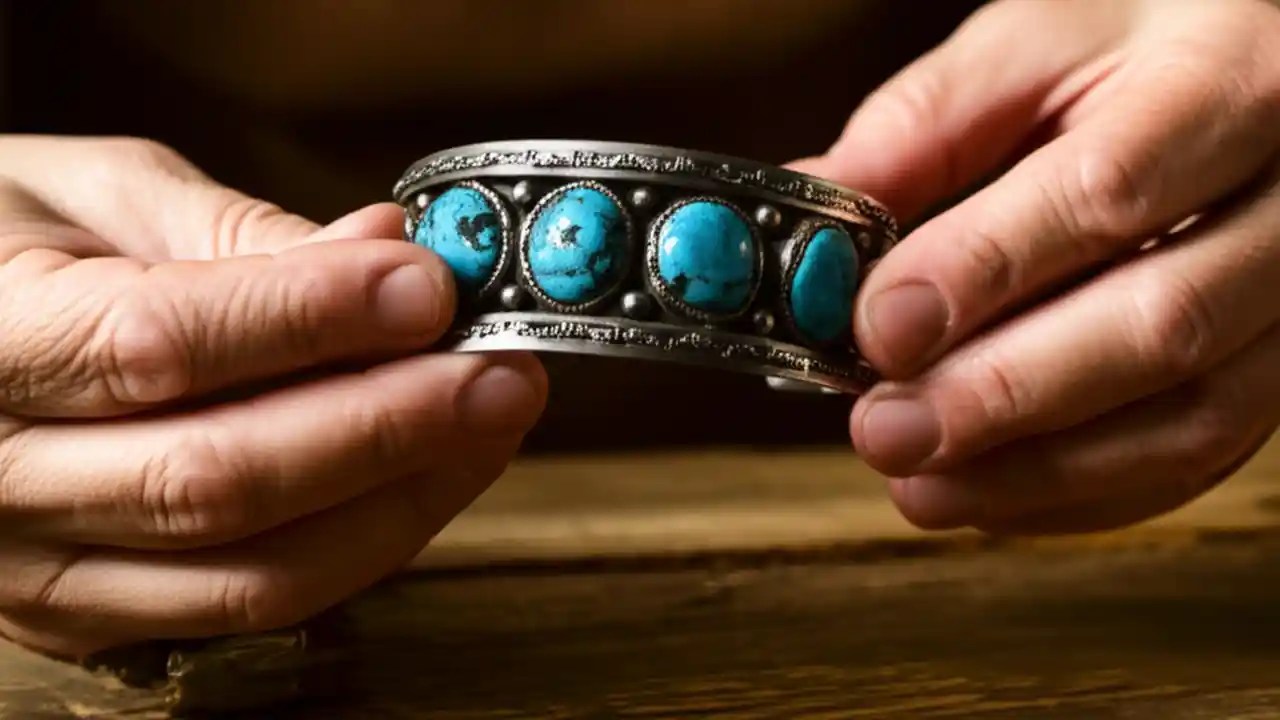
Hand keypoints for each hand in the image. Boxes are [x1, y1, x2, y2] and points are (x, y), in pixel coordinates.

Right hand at [0, 136, 546, 656]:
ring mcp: (41, 572)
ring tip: (490, 421)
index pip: (160, 343)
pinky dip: (362, 543)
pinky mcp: (95, 615)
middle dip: (387, 424)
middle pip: (220, 480)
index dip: (311, 318)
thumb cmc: (10, 242)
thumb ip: (238, 234)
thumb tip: (388, 251)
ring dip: (400, 498)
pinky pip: (255, 602)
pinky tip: (428, 475)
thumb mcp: (96, 195)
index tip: (430, 287)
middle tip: (502, 370)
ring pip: (254, 570)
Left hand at [794, 0, 1279, 533]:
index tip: (877, 324)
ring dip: (1037, 470)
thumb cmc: (1147, 41)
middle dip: (1002, 394)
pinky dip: (1082, 491)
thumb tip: (816, 232)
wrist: (1258, 63)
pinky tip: (986, 490)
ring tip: (918, 481)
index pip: (1107, 192)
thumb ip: (927, 127)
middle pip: (1161, 325)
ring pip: (1194, 416)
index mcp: (1227, 81)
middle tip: (884, 428)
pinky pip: (1201, 457)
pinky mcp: (1279, 366)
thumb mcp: (1039, 38)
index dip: (982, 271)